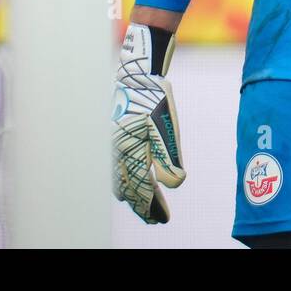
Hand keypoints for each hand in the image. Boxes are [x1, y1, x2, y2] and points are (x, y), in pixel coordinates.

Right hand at [112, 22, 186, 222]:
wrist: (135, 70)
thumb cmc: (153, 95)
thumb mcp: (166, 124)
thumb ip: (169, 155)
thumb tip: (177, 183)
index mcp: (129, 151)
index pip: (141, 189)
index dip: (152, 207)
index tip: (162, 220)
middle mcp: (117, 153)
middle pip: (128, 189)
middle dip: (142, 205)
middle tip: (156, 219)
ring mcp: (113, 146)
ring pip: (120, 180)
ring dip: (133, 195)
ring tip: (145, 205)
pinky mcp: (114, 138)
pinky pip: (117, 167)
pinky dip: (126, 180)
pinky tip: (133, 180)